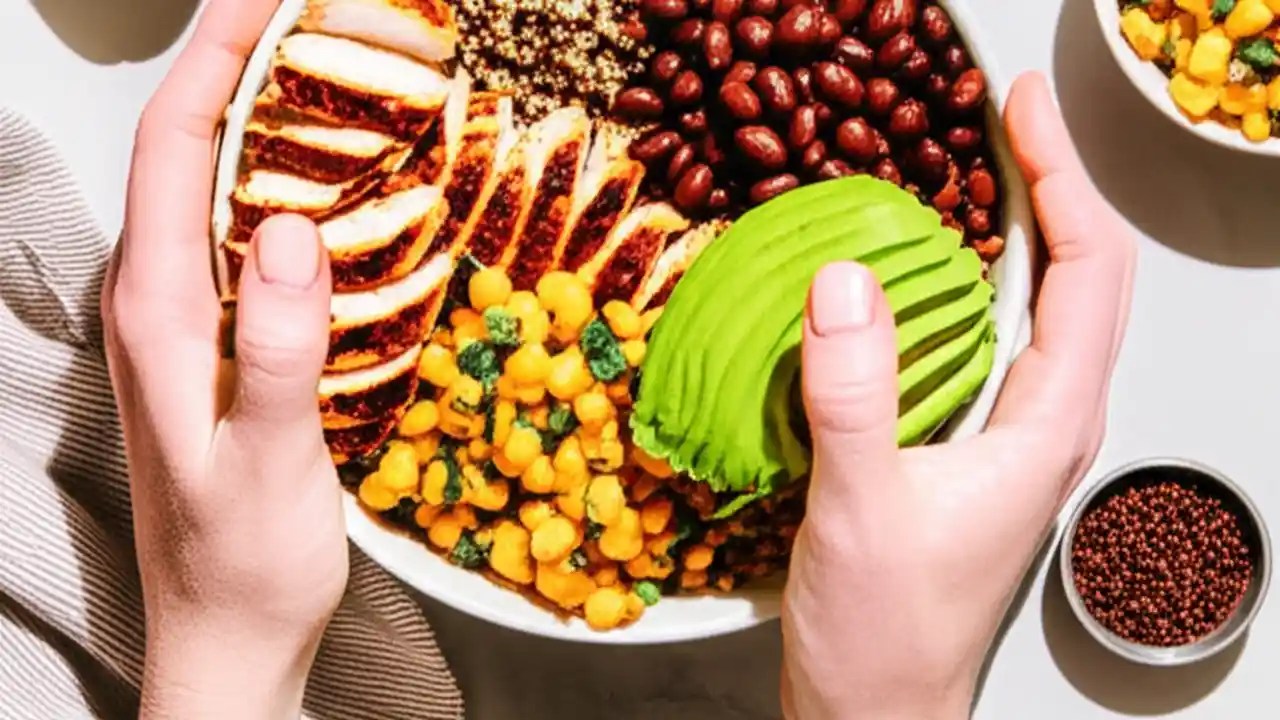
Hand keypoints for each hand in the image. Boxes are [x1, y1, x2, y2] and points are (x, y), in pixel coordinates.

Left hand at [101, 2, 346, 717]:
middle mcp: (159, 303)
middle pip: (182, 146)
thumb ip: (276, 351)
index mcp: (159, 314)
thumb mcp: (268, 465)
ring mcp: (185, 323)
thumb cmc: (244, 566)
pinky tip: (327, 179)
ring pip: (209, 184)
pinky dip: (278, 180)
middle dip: (238, 60)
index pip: (171, 148)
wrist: (228, 638)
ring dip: (257, 113)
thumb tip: (288, 230)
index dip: (214, 56)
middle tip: (312, 11)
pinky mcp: (218, 344)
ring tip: (324, 65)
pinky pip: (239, 233)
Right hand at [779, 72, 1135, 719]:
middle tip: (1002, 118)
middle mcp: (1043, 425)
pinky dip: (964, 285)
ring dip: (1015, 228)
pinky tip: (918, 274)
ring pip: (1036, 307)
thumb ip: (855, 398)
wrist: (876, 714)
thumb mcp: (863, 513)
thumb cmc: (885, 638)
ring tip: (974, 169)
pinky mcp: (967, 448)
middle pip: (1079, 277)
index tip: (1020, 112)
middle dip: (1051, 183)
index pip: (1087, 275)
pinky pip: (982, 342)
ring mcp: (1008, 437)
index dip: (1063, 178)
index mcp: (1046, 430)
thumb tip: (846, 281)